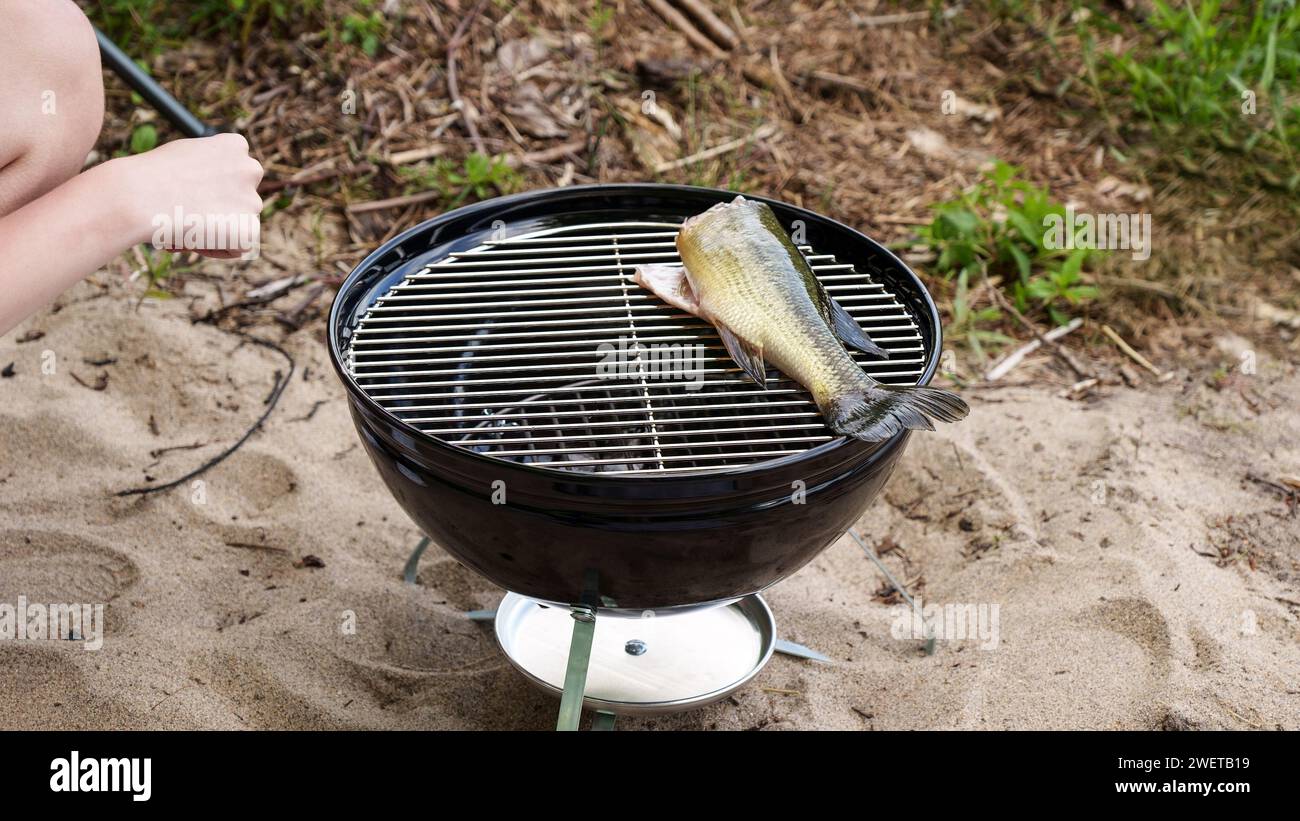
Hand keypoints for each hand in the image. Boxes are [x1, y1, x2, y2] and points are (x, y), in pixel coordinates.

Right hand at [117, 133, 264, 257]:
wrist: (139, 196)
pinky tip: (194, 239)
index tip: (190, 191)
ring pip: (239, 224)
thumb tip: (217, 179)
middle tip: (186, 211)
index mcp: (235, 146)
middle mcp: (250, 169)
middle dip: (219, 210)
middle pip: (240, 199)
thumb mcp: (185, 154)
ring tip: (185, 224)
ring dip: (216, 230)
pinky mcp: (249, 229)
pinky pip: (239, 247)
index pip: (235, 173)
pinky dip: (217, 249)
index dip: (212, 188)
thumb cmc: (152, 175)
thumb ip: (209, 165)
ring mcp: (252, 200)